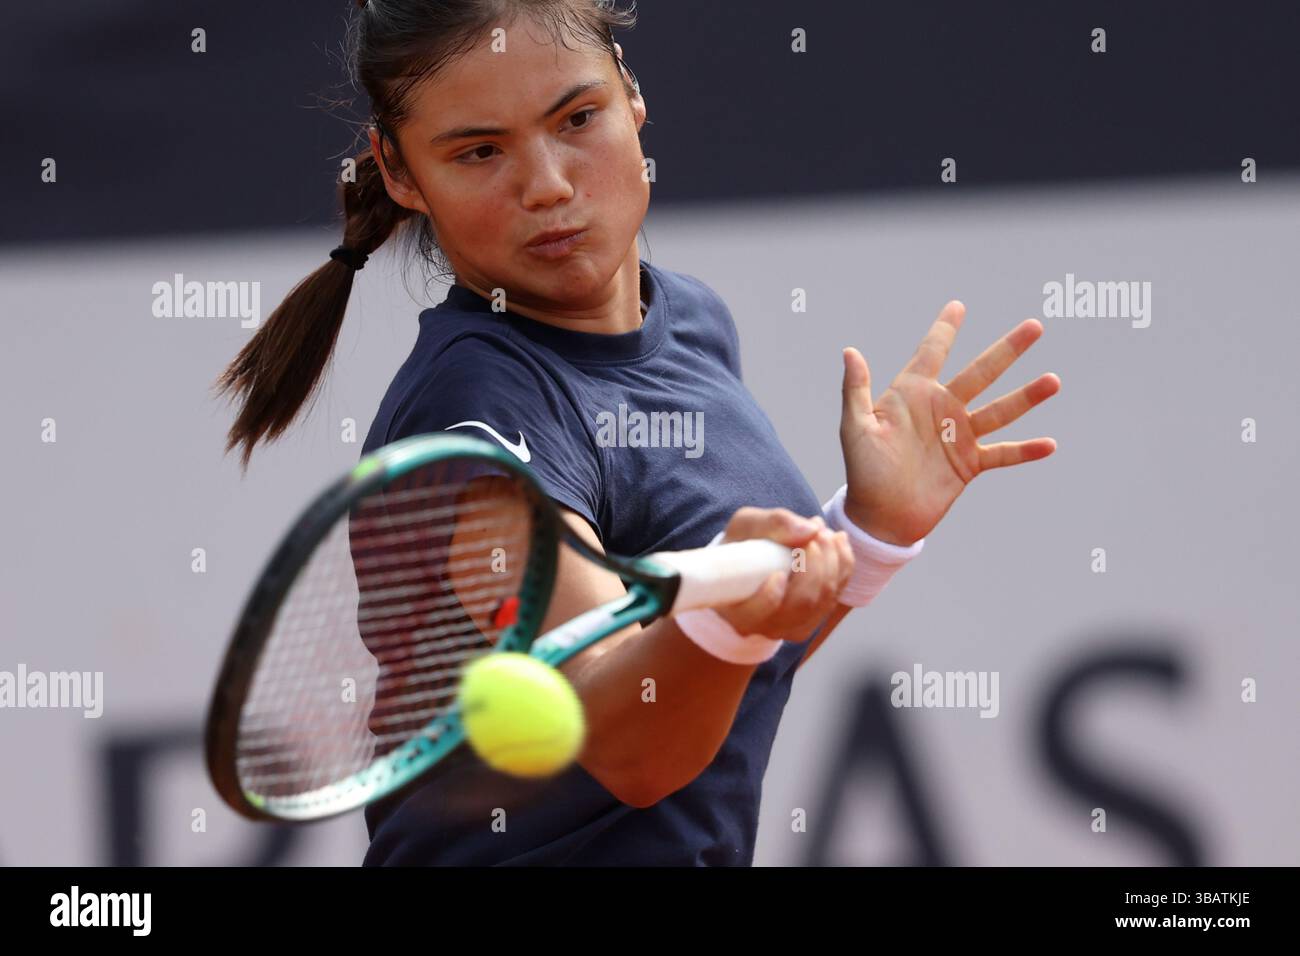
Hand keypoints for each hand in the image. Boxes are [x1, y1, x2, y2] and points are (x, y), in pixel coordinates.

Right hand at [712, 508, 852, 642]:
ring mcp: (793, 626)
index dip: (769, 598)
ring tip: (824, 532)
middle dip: (816, 565)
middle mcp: (765, 626)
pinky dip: (842, 565)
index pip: (754, 616)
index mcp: (738, 611)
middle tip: (816, 532)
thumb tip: (810, 530)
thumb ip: (772, 524)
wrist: (749, 562)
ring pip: (824, 600)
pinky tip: (837, 541)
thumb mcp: (746, 525)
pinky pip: (836, 595)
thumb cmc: (741, 546)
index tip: (778, 573)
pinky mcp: (814, 618)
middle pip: (801, 604)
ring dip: (832, 561)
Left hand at [840, 300, 1059, 544]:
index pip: (931, 353)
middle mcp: (941, 409)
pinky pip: (1003, 453)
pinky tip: (1049, 444)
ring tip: (1053, 380)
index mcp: (912, 395)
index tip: (958, 306)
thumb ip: (856, 389)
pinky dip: (1025, 450)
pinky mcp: (970, 464)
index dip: (945, 330)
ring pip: (1000, 410)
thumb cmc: (863, 470)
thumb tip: (850, 351)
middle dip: (1007, 350)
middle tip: (1034, 326)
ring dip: (1027, 397)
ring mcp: (959, 436)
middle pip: (981, 373)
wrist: (881, 516)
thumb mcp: (855, 427)